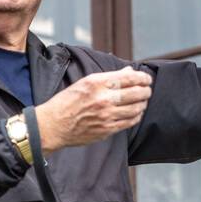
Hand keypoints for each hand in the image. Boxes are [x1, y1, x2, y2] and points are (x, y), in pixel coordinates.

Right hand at [33, 66, 152, 152]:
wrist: (52, 126)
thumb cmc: (68, 101)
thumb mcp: (86, 82)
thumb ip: (110, 77)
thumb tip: (130, 72)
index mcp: (97, 83)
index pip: (129, 78)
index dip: (143, 78)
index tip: (147, 79)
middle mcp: (103, 99)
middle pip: (136, 93)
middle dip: (146, 91)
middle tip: (147, 90)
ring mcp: (106, 116)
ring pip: (136, 108)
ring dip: (143, 104)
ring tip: (143, 101)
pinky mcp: (106, 130)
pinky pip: (129, 122)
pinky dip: (136, 116)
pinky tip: (136, 113)